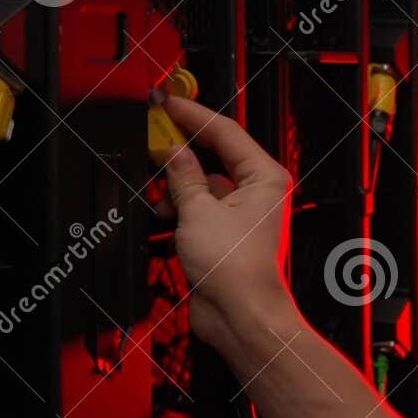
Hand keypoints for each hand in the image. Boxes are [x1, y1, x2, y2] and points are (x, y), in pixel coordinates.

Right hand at [159, 96, 293, 348]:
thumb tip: (172, 149)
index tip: (166, 102)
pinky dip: (179, 204)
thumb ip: (183, 175)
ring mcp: (243, 211)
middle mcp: (258, 190)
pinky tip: (162, 208)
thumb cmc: (236, 269)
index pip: (225, 130)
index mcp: (264, 175)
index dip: (192, 114)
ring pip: (204, 180)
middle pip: (215, 153)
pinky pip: (200, 204)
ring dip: (177, 180)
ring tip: (155, 182)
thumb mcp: (198, 211)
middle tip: (154, 133)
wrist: (240, 315)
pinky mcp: (226, 231)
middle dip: (182, 147)